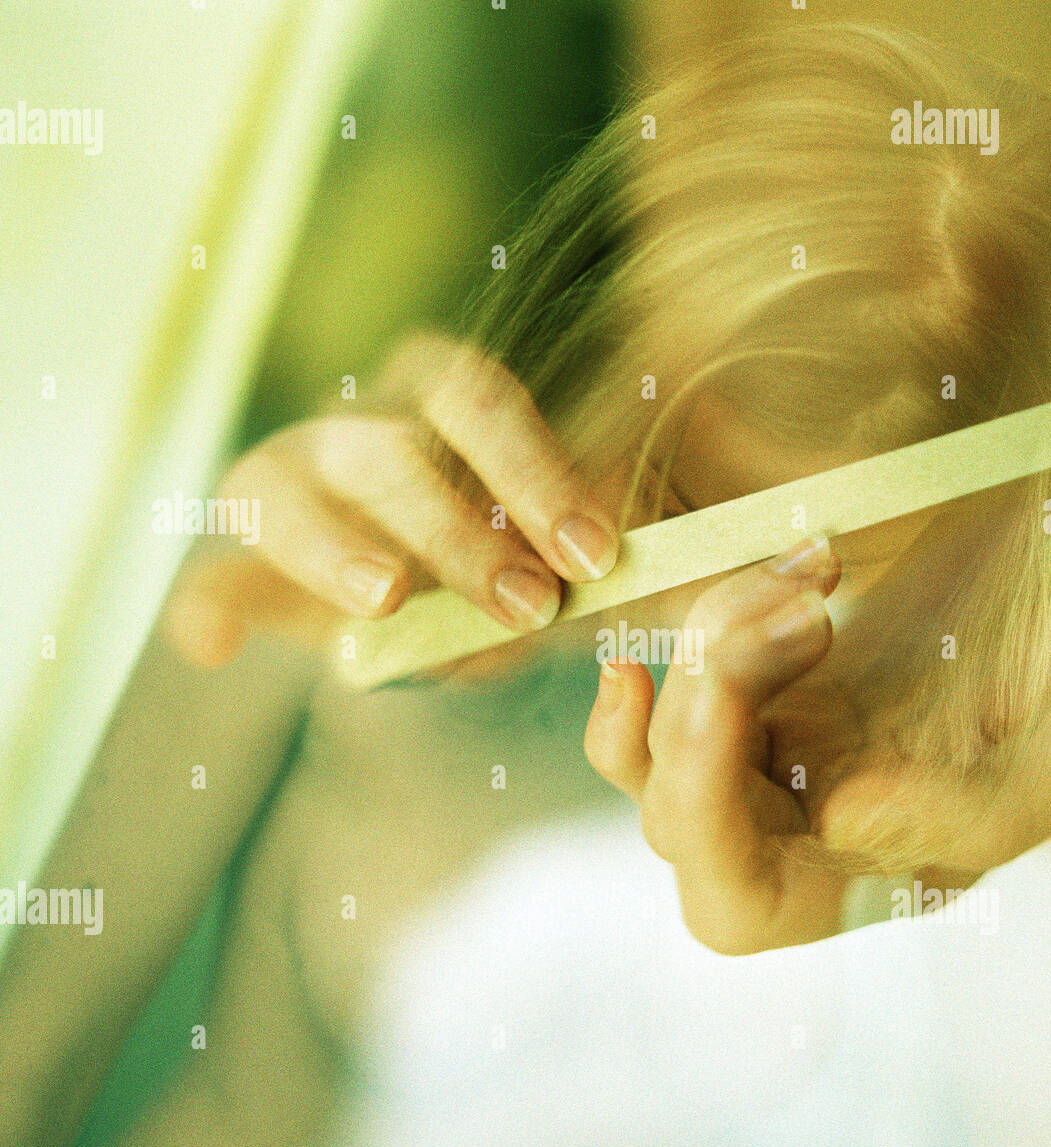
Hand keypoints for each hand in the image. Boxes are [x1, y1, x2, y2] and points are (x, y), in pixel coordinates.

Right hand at [165, 333, 619, 667]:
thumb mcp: (562, 555)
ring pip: (284, 492)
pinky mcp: (246, 563)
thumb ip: (592, 554)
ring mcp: (289, 488)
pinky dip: (208, 606)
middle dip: (462, 531)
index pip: (480, 402)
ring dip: (337, 546)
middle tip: (529, 603)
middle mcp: (358, 430)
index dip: (536, 471)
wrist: (428, 607)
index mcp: (439, 401)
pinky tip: (213, 644)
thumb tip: (647, 568)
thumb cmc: (512, 563)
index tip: (593, 553)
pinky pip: (213, 576)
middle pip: (391, 450)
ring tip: (388, 600)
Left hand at [585, 529, 1050, 952]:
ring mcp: (784, 748)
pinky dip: (714, 611)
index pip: (731, 907)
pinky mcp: (778, 672)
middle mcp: (809, 831)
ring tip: (821, 574)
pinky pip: (692, 664)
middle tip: (811, 615)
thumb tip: (835, 821)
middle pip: (675, 810)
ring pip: (670, 724)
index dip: (702, 824)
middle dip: (706, 707)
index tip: (730, 704)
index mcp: (872, 886)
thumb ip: (972, 816)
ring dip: (717, 637)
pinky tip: (794, 565)